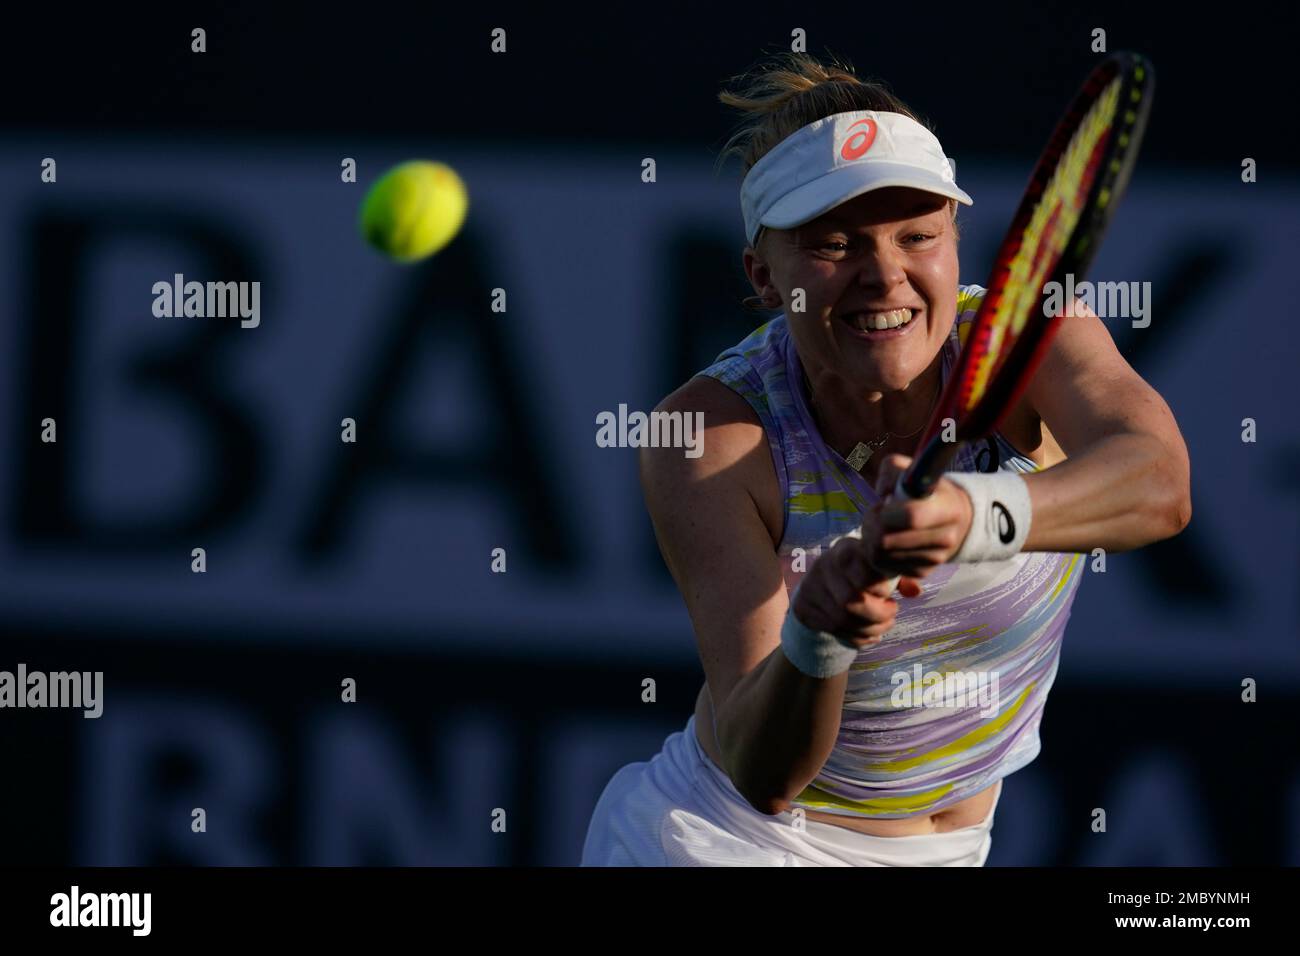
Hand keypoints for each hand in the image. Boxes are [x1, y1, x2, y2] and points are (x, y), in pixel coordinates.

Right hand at [792, 534, 922, 648]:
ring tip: (883, 626)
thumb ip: (899, 577)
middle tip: (891, 613)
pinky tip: (869, 635)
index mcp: (846, 550)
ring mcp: (811, 588)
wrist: (819, 583)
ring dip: (870, 629)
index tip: (888, 594)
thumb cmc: (859, 573)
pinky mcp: (804, 609)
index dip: (880, 588)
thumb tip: (915, 592)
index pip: (863, 571)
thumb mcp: (878, 568)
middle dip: (878, 615)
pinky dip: (857, 638)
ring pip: (842, 620)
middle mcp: (824, 566)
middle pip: (851, 600)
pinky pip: (833, 630)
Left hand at [866, 453, 974, 578]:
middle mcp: (946, 537)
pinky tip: (886, 539)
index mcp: (949, 508)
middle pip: (887, 541)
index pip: (911, 517)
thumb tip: (883, 492)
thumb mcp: (913, 470)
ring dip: (870, 539)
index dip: (886, 512)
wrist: (953, 518)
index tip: (883, 504)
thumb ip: (892, 470)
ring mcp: (935, 558)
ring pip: (880, 556)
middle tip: (875, 514)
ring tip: (879, 524)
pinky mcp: (922, 572)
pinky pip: (884, 566)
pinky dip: (877, 553)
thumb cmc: (926, 491)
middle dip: (871, 525)